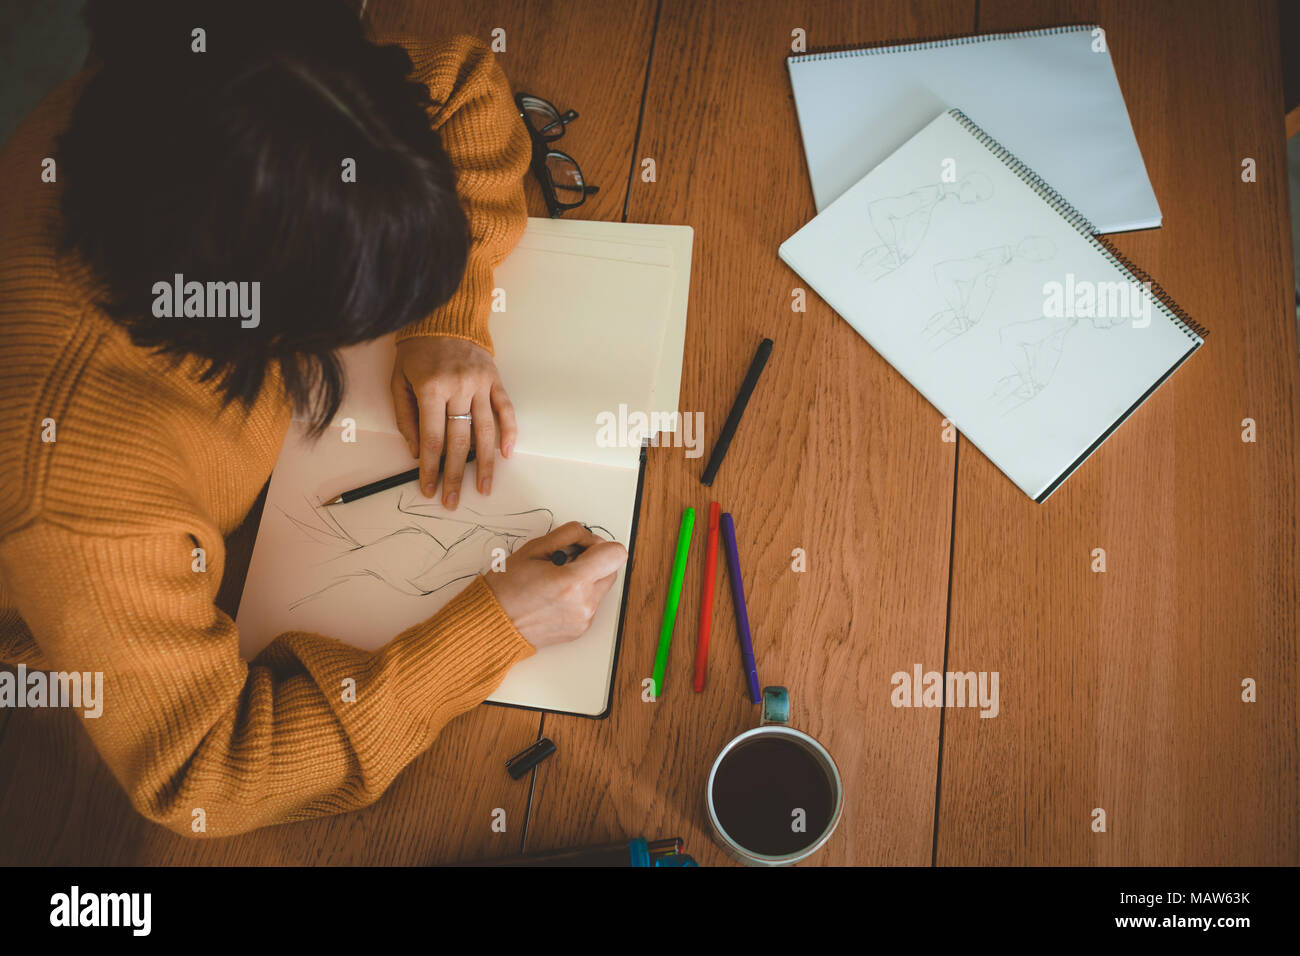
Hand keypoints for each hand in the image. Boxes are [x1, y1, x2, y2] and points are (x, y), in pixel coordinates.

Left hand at [390, 336, 517, 509]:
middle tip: (452, 500)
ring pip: (485, 431)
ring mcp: (480, 384)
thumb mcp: (399, 381)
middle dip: (454, 475)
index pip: (432, 439)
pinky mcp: (495, 380)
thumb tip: (418, 452)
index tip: (428, 489)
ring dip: (484, 464)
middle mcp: (458, 388)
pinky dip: (509, 432)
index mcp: (430, 389)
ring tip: (483, 488)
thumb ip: (406, 417)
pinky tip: (507, 454)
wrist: (444, 317)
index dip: (430, 468)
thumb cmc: (417, 351)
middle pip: (458, 441)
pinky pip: (506, 409)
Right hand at [483, 522, 627, 649]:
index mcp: (573, 581)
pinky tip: (554, 597)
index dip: (601, 545)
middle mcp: (584, 603)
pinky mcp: (580, 629)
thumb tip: (589, 538)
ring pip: (601, 588)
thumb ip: (569, 535)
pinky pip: (590, 604)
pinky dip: (578, 596)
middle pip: (611, 571)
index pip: (616, 554)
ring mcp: (583, 619)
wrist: (491, 625)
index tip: (583, 547)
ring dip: (587, 579)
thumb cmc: (507, 587)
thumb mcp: (534, 548)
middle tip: (565, 562)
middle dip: (594, 562)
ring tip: (557, 580)